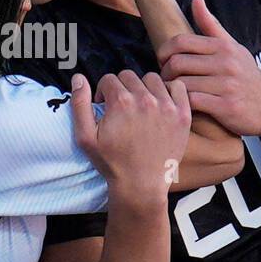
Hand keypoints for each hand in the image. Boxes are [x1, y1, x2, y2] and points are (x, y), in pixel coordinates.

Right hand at [70, 70, 190, 198]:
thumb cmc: (112, 163)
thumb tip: (78, 78)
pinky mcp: (182, 115)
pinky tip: (161, 103)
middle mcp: (145, 100)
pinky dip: (169, 90)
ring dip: (144, 87)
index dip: (104, 92)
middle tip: (122, 107)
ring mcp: (167, 107)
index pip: (109, 79)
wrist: (140, 185)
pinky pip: (178, 87)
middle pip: (129, 76)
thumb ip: (79, 104)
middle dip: (122, 88)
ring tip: (141, 105)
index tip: (106, 106)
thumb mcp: (85, 138)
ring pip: (152, 79)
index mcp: (121, 102)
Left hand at [159, 0, 260, 136]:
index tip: (162, 61)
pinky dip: (183, 103)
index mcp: (223, 47)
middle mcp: (226, 63)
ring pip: (183, 84)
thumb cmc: (247, 75)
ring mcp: (227, 85)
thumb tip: (196, 0)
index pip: (181, 41)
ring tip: (172, 93)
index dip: (164, 51)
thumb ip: (211, 25)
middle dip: (165, 72)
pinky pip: (193, 102)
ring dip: (172, 90)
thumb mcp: (232, 47)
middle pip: (177, 63)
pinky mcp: (227, 107)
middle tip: (166, 79)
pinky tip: (183, 105)